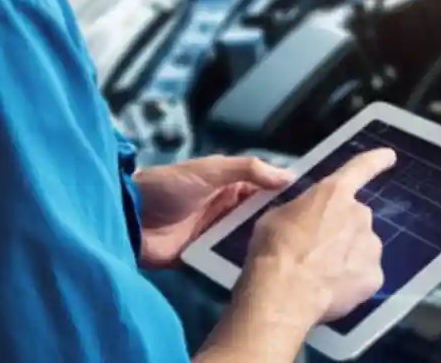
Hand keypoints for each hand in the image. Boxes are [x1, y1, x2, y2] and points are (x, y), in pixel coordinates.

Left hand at [133, 155, 293, 267]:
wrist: (127, 218)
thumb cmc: (166, 187)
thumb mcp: (209, 170)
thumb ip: (247, 170)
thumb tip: (287, 174)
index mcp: (229, 184)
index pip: (266, 188)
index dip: (286, 194)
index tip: (314, 203)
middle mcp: (226, 208)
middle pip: (260, 217)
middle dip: (279, 224)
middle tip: (309, 235)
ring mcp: (214, 234)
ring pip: (247, 240)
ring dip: (262, 245)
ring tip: (291, 255)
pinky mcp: (203, 256)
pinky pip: (227, 261)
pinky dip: (241, 264)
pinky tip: (262, 270)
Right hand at [241, 148, 396, 325]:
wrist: (283, 294)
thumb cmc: (273, 249)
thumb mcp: (276, 217)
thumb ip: (300, 212)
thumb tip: (305, 219)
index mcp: (334, 193)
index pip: (360, 168)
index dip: (375, 161)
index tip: (389, 156)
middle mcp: (360, 214)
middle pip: (355, 218)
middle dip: (341, 230)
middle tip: (316, 250)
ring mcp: (371, 247)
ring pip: (362, 247)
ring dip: (347, 255)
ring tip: (321, 275)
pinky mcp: (375, 277)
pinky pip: (365, 275)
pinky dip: (352, 281)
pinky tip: (331, 290)